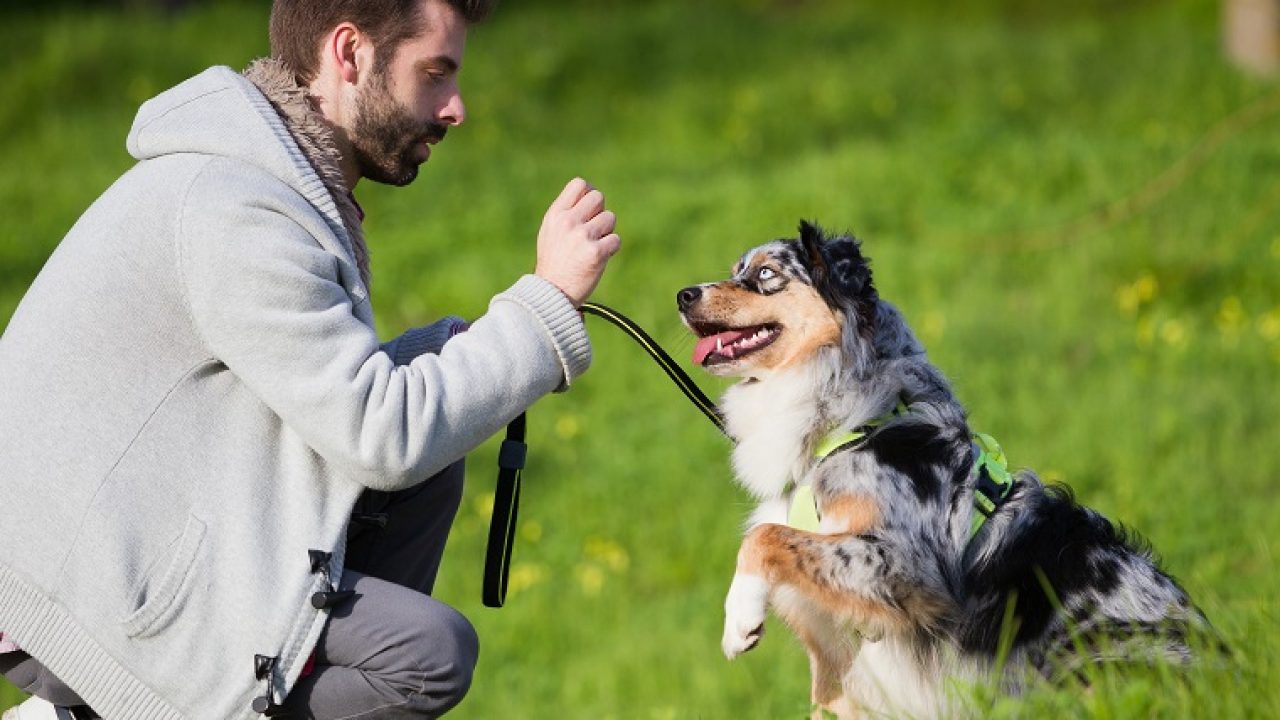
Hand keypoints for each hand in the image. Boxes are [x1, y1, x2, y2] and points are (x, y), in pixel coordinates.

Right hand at [534, 178, 620, 306]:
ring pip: (610, 218)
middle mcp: (568, 222)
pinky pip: (615, 240)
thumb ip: (566, 213)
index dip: (589, 192)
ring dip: (606, 232)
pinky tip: (598, 258)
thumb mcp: (550, 232)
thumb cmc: (554, 262)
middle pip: (598, 197)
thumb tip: (590, 194)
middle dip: (600, 212)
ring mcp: (582, 236)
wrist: (551, 293)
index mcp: (556, 214)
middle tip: (593, 230)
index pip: (579, 184)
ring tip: (592, 247)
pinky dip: (611, 249)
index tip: (590, 208)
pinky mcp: (596, 253)